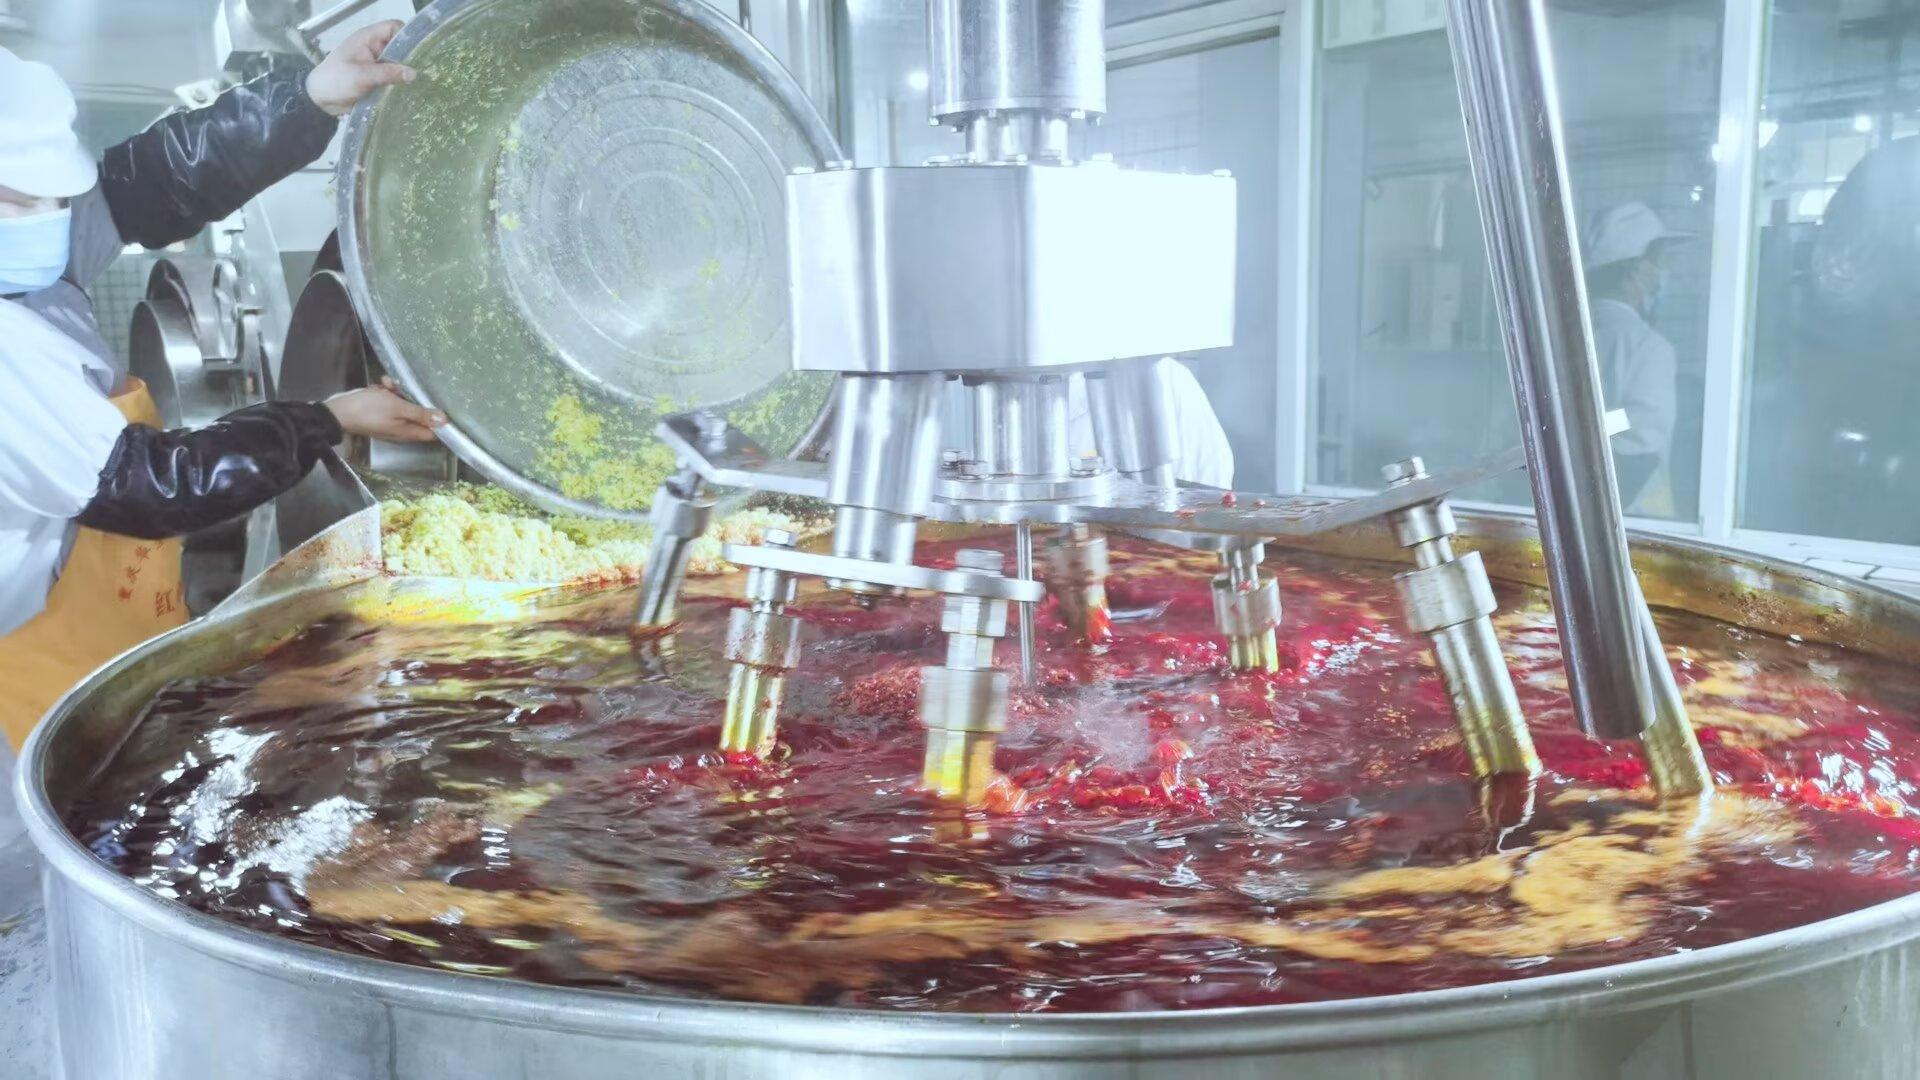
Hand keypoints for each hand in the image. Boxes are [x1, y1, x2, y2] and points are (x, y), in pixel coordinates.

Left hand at [306, 20, 416, 116]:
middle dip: (412, 56)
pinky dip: (402, 82)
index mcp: (368, 38)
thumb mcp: (362, 76)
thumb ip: (388, 73)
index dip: (407, 34)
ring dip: (407, 71)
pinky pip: (394, 77)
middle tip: (428, 69)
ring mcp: (377, 64)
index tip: (420, 49)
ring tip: (424, 81)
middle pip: (399, 46)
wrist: (320, 100)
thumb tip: (414, 74)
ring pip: (399, 63)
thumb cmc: (336, 80)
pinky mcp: (378, 79)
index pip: (393, 27)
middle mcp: (375, 48)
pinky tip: (413, 90)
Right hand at [326, 379, 446, 442]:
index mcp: (408, 432)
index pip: (432, 432)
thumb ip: (421, 414)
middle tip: (403, 389)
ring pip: (402, 404)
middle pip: (417, 414)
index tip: (443, 406)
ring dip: (396, 392)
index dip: (439, 422)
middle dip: (412, 398)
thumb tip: (445, 421)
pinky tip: (379, 385)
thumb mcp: (398, 408)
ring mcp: (390, 421)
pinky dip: (385, 393)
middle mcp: (401, 429)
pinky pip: (389, 402)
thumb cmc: (370, 410)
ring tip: (387, 384)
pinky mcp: (379, 413)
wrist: (339, 411)